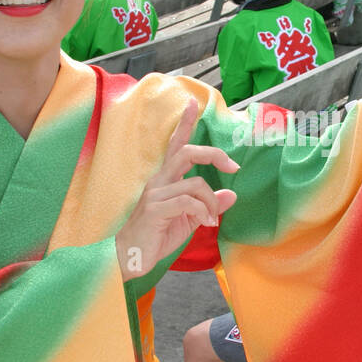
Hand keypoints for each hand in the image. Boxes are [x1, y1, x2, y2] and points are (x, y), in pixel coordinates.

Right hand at [115, 99, 238, 281]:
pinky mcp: (156, 210)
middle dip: (213, 154)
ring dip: (212, 201)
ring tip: (213, 218)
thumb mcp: (189, 220)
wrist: (129, 258)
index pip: (175, 145)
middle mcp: (159, 181)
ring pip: (195, 183)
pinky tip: (207, 223)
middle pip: (186, 152)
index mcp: (166, 180)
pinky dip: (204, 211)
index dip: (184, 124)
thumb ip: (208, 206)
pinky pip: (188, 202)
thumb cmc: (155, 237)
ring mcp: (156, 194)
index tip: (193, 103)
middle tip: (233, 167)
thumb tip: (232, 194)